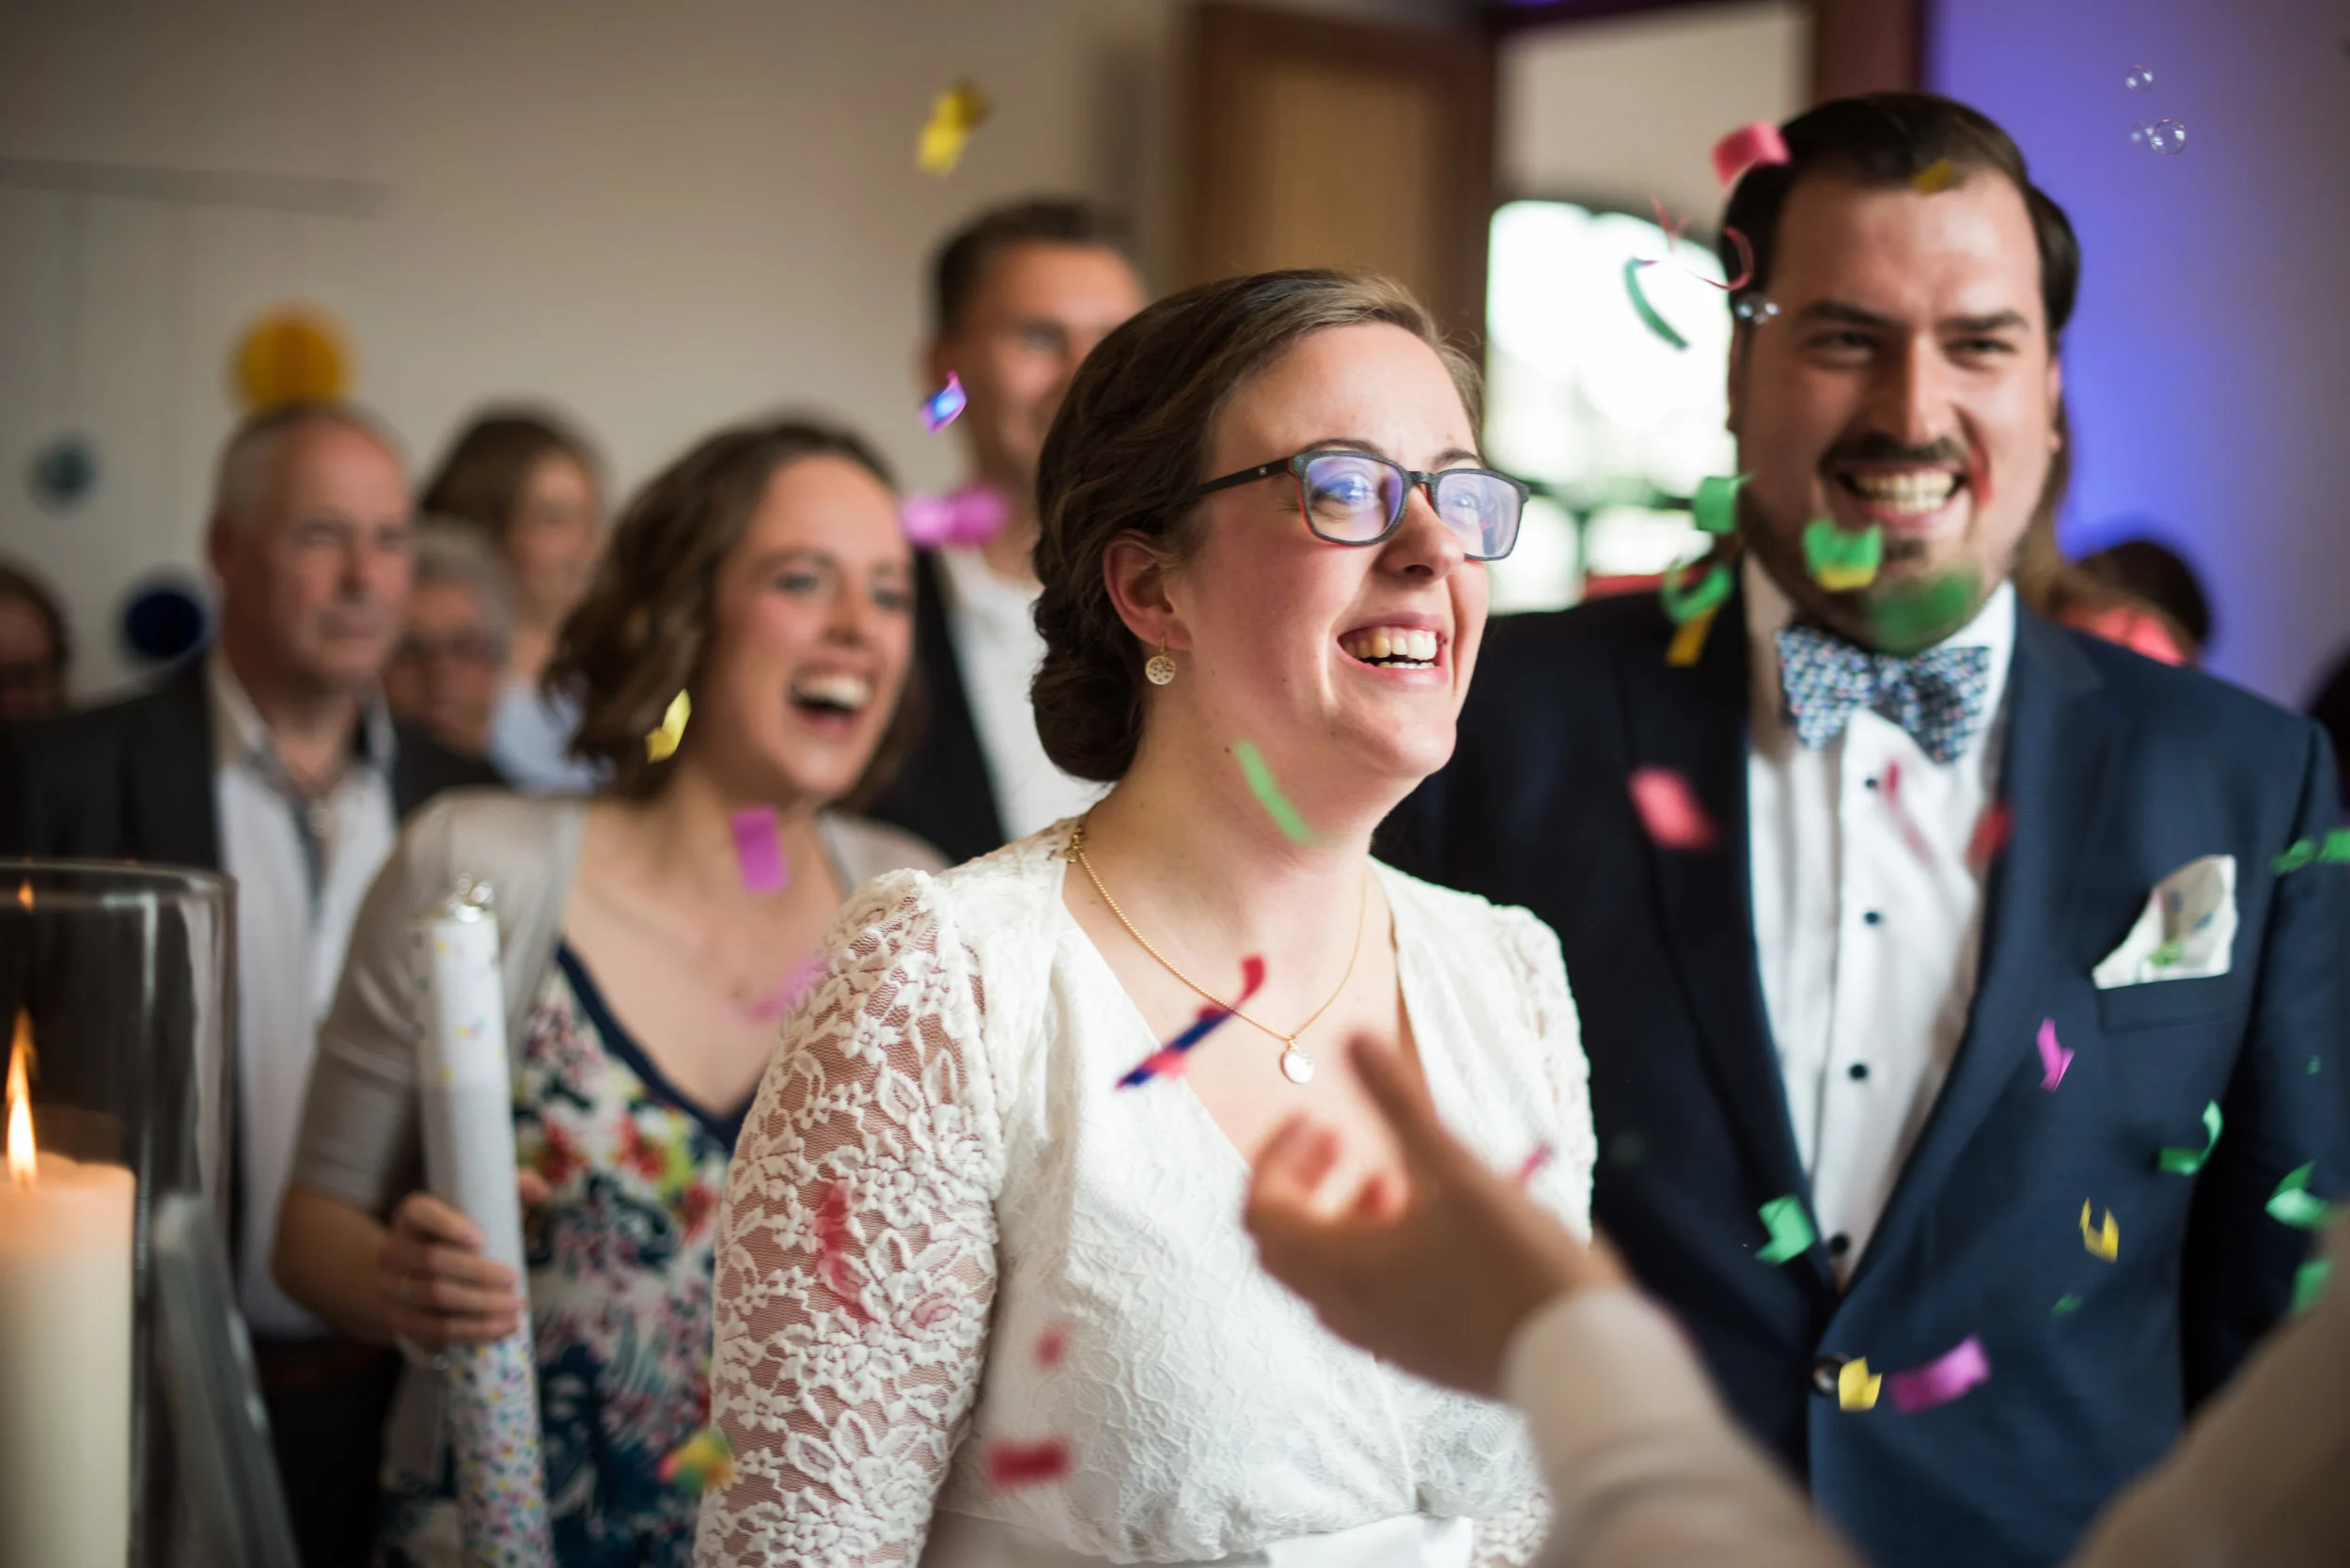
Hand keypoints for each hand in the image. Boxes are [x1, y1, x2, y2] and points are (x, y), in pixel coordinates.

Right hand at [377, 1176, 539, 1348]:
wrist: (414, 1269)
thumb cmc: (459, 1229)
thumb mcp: (480, 1202)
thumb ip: (511, 1187)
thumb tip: (542, 1191)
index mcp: (410, 1214)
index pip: (421, 1214)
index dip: (449, 1226)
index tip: (483, 1240)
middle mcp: (393, 1249)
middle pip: (434, 1262)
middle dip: (479, 1275)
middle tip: (515, 1280)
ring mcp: (391, 1287)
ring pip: (435, 1300)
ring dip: (480, 1308)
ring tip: (515, 1308)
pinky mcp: (400, 1320)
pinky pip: (434, 1330)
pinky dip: (471, 1332)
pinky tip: (501, 1329)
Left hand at [1244, 1035, 1624, 1397]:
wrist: (1583, 1360)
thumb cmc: (1520, 1263)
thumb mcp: (1457, 1171)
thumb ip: (1400, 1104)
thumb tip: (1354, 1039)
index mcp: (1343, 1268)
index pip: (1262, 1210)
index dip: (1276, 1157)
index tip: (1317, 1119)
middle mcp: (1349, 1311)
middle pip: (1283, 1244)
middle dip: (1302, 1183)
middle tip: (1339, 1142)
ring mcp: (1382, 1339)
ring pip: (1326, 1273)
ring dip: (1341, 1216)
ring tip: (1393, 1177)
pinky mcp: (1419, 1354)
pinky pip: (1365, 1298)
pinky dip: (1372, 1251)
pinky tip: (1429, 1226)